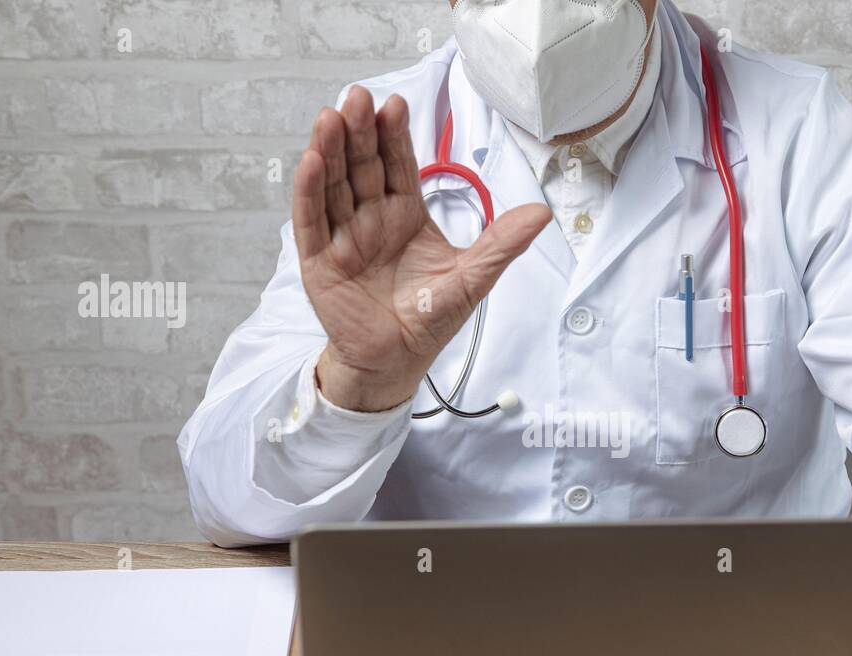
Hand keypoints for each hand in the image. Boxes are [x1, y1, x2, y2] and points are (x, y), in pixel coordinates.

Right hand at [292, 86, 551, 411]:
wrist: (395, 362)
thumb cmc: (428, 319)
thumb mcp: (471, 278)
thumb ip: (501, 243)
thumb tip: (542, 213)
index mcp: (405, 214)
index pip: (398, 165)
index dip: (395, 136)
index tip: (396, 105)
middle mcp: (371, 218)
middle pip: (363, 166)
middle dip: (361, 131)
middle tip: (360, 97)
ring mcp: (343, 236)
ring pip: (334, 184)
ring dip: (330, 150)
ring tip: (331, 117)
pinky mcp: (319, 260)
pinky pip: (312, 220)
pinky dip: (309, 191)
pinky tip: (311, 161)